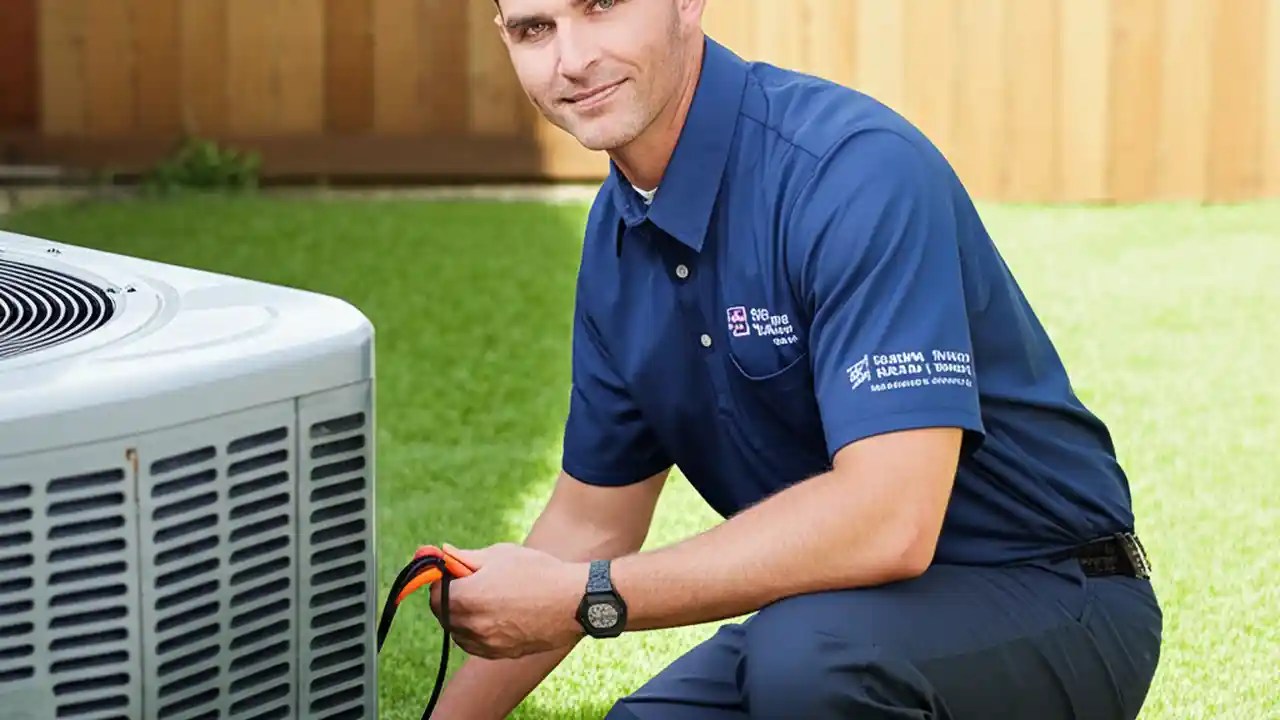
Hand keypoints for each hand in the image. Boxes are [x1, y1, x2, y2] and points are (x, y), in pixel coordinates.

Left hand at [427, 543, 586, 659]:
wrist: (572, 602)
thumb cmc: (537, 572)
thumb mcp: (500, 555)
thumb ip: (466, 557)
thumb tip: (442, 553)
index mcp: (467, 596)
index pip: (434, 592)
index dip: (442, 580)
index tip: (454, 573)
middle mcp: (471, 624)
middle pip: (443, 613)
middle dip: (450, 598)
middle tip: (470, 584)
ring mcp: (485, 643)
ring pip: (458, 631)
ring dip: (462, 617)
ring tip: (487, 600)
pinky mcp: (499, 654)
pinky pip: (475, 644)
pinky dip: (476, 632)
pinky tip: (495, 616)